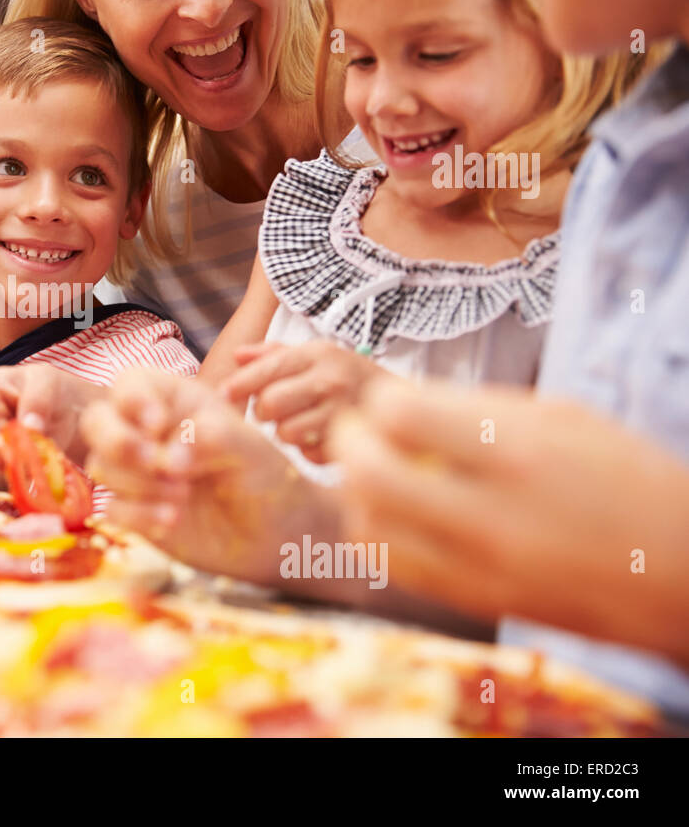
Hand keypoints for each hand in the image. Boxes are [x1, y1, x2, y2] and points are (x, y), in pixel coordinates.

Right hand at [0, 365, 103, 474]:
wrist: (74, 415)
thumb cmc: (50, 389)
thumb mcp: (44, 380)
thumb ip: (36, 398)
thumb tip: (31, 426)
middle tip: (16, 447)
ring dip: (13, 466)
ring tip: (39, 455)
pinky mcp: (9, 477)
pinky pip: (9, 485)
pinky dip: (25, 481)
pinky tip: (42, 472)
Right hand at [81, 368, 319, 583]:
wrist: (274, 535)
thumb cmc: (266, 478)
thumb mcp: (252, 449)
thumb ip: (216, 437)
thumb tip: (173, 452)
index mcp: (175, 402)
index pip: (131, 384)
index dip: (133, 399)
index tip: (159, 424)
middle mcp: (148, 433)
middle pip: (97, 420)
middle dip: (118, 440)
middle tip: (157, 463)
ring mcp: (138, 472)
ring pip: (101, 466)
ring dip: (138, 483)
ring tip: (182, 498)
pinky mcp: (134, 510)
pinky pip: (111, 507)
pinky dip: (137, 515)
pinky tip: (172, 520)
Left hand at [222, 341, 385, 462]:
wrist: (398, 400)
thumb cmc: (345, 376)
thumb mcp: (313, 355)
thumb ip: (272, 355)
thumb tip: (237, 356)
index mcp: (317, 355)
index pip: (269, 368)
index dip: (240, 383)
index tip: (225, 393)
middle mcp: (331, 380)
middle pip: (271, 404)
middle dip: (265, 411)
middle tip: (274, 410)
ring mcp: (343, 413)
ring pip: (286, 433)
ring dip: (286, 432)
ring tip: (300, 423)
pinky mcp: (350, 443)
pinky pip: (308, 455)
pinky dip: (308, 450)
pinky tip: (319, 436)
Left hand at [328, 379, 688, 666]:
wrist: (684, 571)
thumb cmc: (629, 480)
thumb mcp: (564, 419)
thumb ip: (477, 409)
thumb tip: (399, 404)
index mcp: (519, 455)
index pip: (401, 415)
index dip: (381, 401)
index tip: (389, 400)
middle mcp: (493, 516)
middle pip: (368, 475)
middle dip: (347, 442)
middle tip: (356, 430)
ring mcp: (482, 568)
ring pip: (368, 529)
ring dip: (356, 491)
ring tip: (377, 471)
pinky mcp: (478, 601)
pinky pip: (396, 567)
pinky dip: (380, 533)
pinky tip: (398, 513)